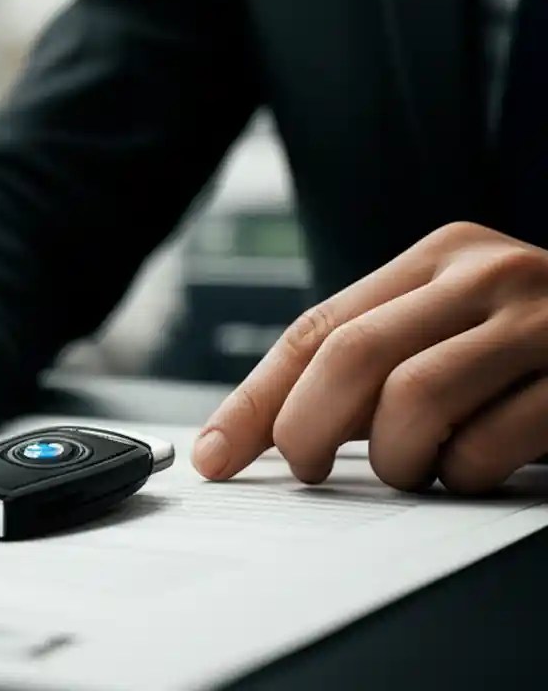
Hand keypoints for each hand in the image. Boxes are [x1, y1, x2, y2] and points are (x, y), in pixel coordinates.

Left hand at [192, 222, 547, 493]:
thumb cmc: (535, 350)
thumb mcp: (451, 330)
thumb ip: (375, 359)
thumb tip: (261, 430)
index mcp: (437, 257)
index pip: (316, 328)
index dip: (254, 399)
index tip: (215, 454)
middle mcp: (487, 273)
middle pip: (351, 356)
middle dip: (305, 429)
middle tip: (307, 471)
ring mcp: (542, 320)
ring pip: (414, 400)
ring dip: (396, 460)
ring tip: (414, 471)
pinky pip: (490, 443)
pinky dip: (464, 474)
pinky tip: (475, 471)